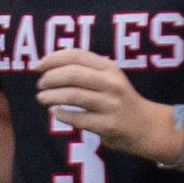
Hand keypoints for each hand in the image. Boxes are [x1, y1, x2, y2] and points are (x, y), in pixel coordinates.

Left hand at [32, 48, 170, 157]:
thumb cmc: (117, 99)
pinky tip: (55, 112)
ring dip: (51, 96)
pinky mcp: (108, 125)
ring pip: (73, 96)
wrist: (146, 126)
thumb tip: (47, 65)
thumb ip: (84, 70)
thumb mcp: (108, 78)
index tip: (37, 66)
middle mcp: (112, 83)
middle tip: (40, 85)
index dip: (53, 59)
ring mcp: (111, 104)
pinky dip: (62, 114)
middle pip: (73, 74)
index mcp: (109, 68)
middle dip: (50, 78)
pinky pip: (78, 118)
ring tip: (41, 98)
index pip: (76, 56)